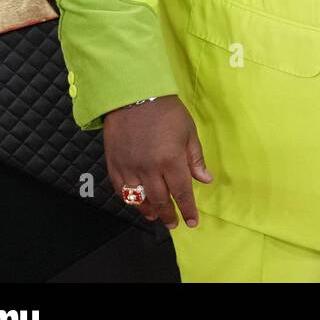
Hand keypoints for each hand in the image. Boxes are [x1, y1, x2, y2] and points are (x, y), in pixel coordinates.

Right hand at [103, 95, 212, 229]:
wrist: (134, 96)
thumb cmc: (166, 111)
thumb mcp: (188, 132)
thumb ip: (195, 159)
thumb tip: (205, 180)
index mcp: (171, 160)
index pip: (181, 192)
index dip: (187, 209)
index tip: (192, 222)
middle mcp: (149, 169)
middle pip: (160, 200)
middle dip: (168, 214)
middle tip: (174, 223)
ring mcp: (130, 168)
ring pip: (139, 199)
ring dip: (149, 211)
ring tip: (156, 217)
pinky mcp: (114, 164)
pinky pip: (121, 189)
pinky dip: (129, 200)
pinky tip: (136, 203)